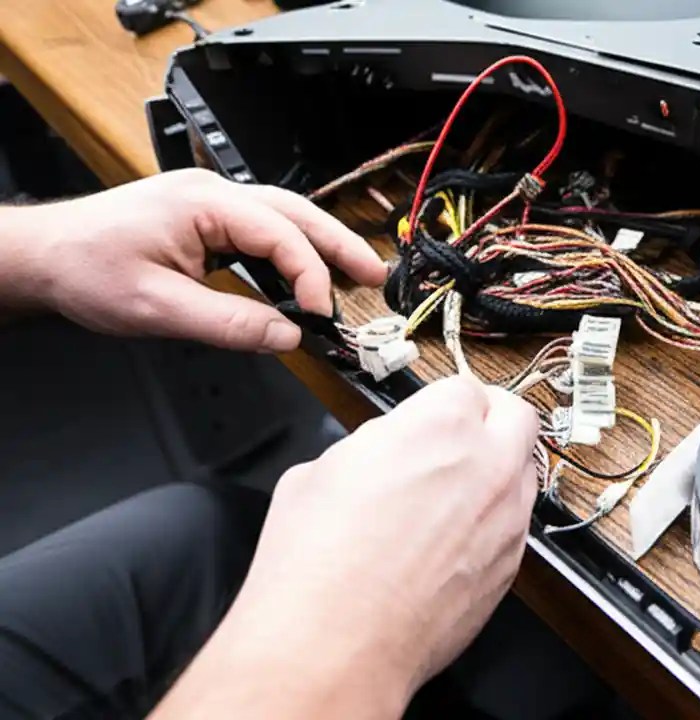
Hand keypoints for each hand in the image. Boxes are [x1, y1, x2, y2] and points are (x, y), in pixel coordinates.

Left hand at [10, 168, 385, 351]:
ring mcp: (208, 201)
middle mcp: (211, 194)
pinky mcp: (202, 216)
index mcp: (204, 205)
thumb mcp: (157, 308)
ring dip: (322, 242)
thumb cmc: (86, 269)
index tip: (321, 315)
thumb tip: (287, 338)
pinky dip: (293, 245)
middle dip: (339, 245)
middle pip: (296, 212)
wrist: (42, 255)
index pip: (281, 236)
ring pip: (284, 214)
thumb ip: (229, 324)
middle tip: (374, 276)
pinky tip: (306, 266)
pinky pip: (262, 224)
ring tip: (355, 270)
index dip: (311, 276)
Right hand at [153, 375, 540, 717]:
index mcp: (440, 425)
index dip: (443, 401)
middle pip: (517, 415)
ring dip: (496, 472)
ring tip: (450, 497)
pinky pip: (514, 527)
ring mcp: (506, 518)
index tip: (431, 415)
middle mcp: (487, 465)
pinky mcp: (511, 566)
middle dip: (492, 420)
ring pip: (523, 472)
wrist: (336, 644)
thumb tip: (389, 447)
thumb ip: (376, 444)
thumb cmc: (319, 564)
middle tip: (461, 438)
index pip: (465, 385)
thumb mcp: (323, 468)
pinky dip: (491, 525)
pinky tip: (449, 545)